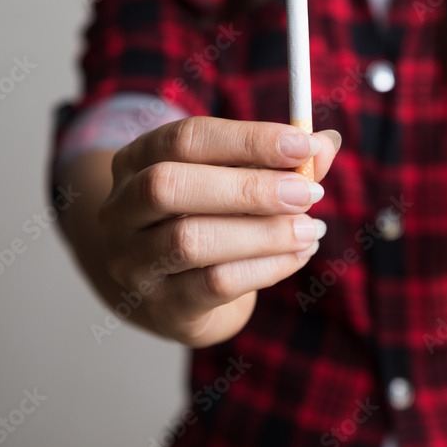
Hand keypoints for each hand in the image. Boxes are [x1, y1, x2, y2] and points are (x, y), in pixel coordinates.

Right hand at [98, 116, 340, 346]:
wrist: (172, 295)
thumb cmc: (211, 220)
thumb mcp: (238, 181)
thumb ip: (281, 163)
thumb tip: (325, 145)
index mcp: (138, 161)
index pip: (186, 139)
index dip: (248, 139)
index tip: (304, 146)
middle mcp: (121, 210)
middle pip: (169, 186)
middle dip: (249, 188)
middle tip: (309, 193)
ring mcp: (133, 262)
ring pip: (191, 240)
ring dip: (264, 233)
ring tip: (310, 229)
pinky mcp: (162, 307)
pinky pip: (215, 284)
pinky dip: (267, 267)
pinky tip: (298, 254)